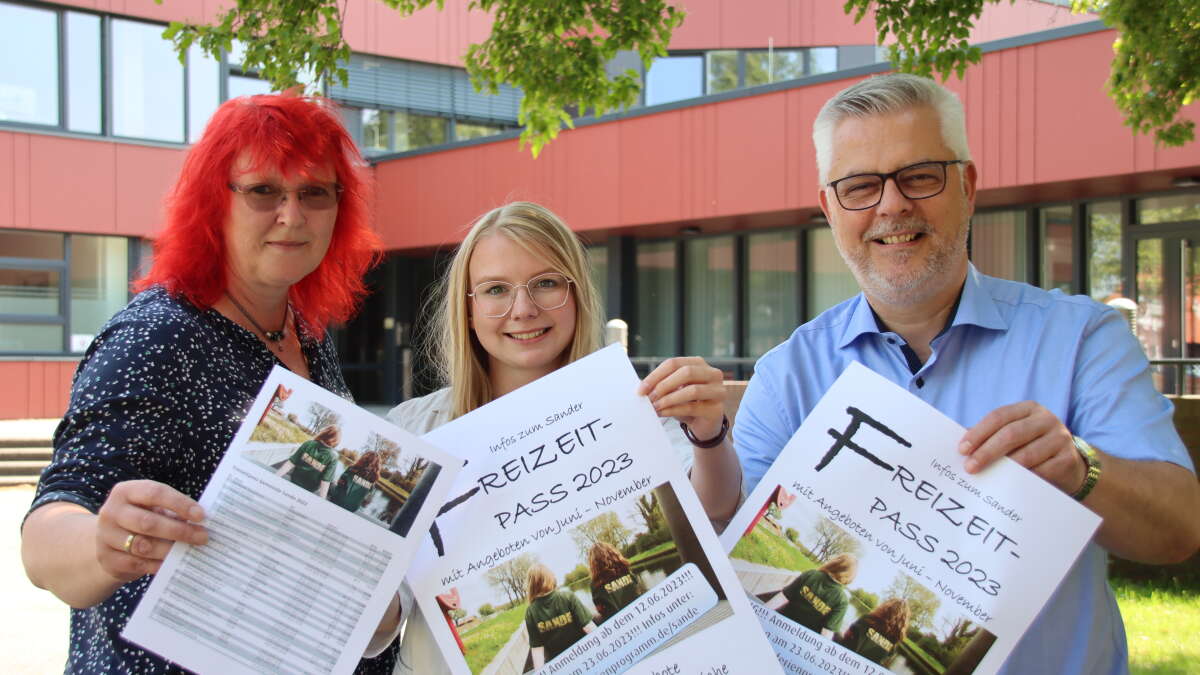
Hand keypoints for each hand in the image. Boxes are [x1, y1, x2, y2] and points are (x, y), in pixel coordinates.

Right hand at [95, 480, 207, 581]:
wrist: (109, 542)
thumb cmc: (140, 519)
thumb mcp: (152, 508)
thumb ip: (172, 511)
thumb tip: (203, 520)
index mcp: (125, 492)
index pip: (155, 493)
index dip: (180, 504)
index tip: (201, 515)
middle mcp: (111, 512)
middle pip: (148, 522)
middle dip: (179, 531)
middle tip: (202, 536)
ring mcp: (106, 536)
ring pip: (142, 546)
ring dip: (169, 550)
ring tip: (189, 551)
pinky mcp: (107, 558)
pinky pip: (136, 564)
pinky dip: (157, 565)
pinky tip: (172, 564)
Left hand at [637, 357, 726, 441]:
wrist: (702, 424)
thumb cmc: (686, 403)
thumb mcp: (673, 390)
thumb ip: (661, 385)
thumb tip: (642, 387)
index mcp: (699, 364)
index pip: (674, 363)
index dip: (656, 375)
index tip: (641, 389)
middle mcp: (712, 374)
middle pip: (686, 372)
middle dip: (664, 385)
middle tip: (649, 397)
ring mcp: (718, 391)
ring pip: (692, 390)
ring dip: (669, 399)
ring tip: (655, 406)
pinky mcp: (716, 410)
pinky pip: (693, 408)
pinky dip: (674, 410)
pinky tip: (663, 413)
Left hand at [958, 401, 1085, 493]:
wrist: (1069, 464)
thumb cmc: (1030, 446)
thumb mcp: (1014, 435)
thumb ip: (991, 436)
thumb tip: (962, 449)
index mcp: (1029, 408)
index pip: (999, 416)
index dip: (978, 432)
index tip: (962, 450)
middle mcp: (1046, 419)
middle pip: (1011, 434)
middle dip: (987, 451)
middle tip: (970, 467)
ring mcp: (1060, 438)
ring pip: (1027, 454)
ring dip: (1003, 468)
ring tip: (986, 477)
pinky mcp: (1068, 459)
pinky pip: (1041, 471)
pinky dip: (1023, 479)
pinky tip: (1009, 485)